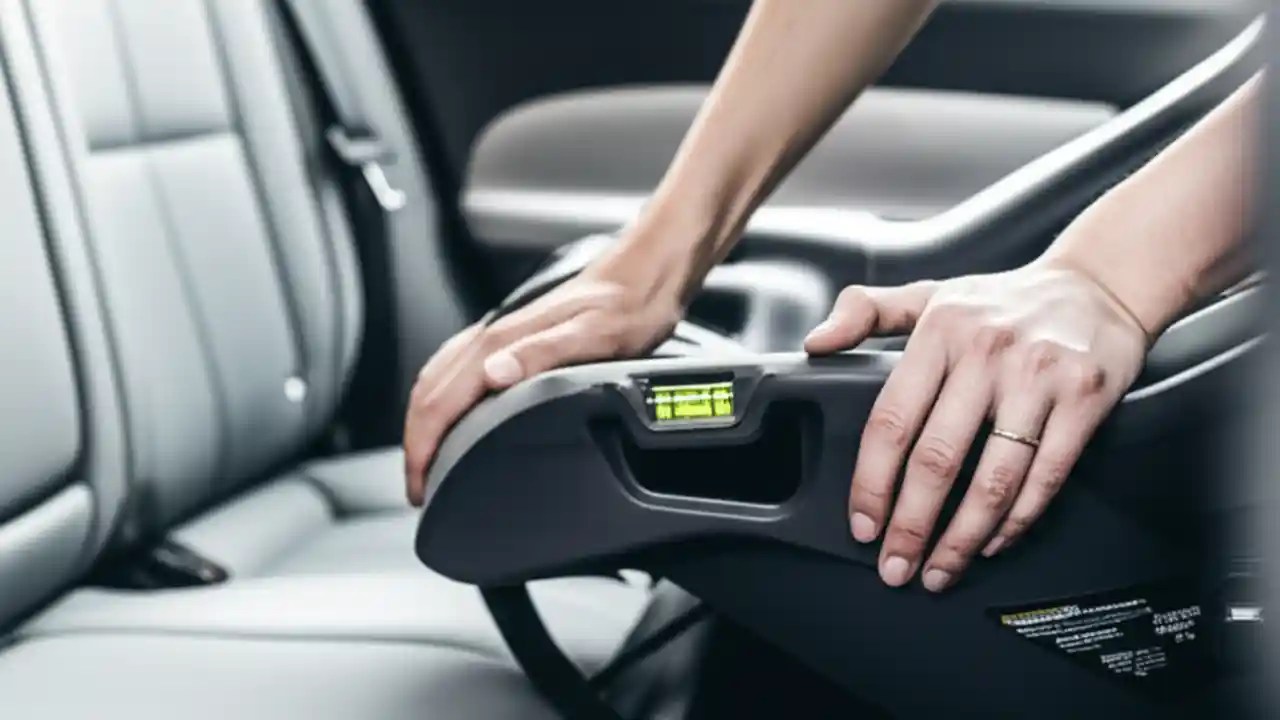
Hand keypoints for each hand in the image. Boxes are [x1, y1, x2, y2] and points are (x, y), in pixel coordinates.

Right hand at [403, 243, 686, 506]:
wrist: (643, 275)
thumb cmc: (626, 308)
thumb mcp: (592, 338)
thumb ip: (540, 355)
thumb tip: (493, 375)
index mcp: (500, 342)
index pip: (439, 401)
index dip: (423, 449)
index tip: (419, 487)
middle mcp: (492, 337)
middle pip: (429, 393)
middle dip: (415, 444)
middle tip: (417, 488)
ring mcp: (500, 335)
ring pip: (438, 380)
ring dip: (424, 423)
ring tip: (427, 462)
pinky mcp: (513, 337)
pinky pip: (458, 370)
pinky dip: (443, 400)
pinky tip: (455, 413)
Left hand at [804, 262, 1147, 591]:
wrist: (1099, 284)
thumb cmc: (1002, 301)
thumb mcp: (929, 294)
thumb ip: (865, 312)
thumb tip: (815, 343)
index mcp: (939, 331)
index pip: (892, 420)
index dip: (872, 482)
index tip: (862, 526)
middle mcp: (986, 352)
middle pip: (938, 459)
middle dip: (910, 526)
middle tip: (895, 567)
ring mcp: (1038, 376)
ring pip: (993, 480)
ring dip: (962, 539)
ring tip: (940, 571)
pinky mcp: (1085, 397)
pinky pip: (1046, 476)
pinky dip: (1016, 521)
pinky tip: (992, 543)